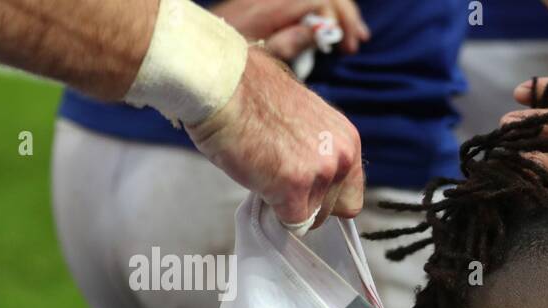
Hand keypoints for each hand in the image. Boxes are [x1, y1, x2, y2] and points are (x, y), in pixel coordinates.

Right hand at [186, 47, 363, 227]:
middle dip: (305, 203)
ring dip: (285, 203)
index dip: (326, 198)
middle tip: (276, 178)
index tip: (306, 193)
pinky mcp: (294, 187)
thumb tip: (311, 171)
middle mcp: (341, 156)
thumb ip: (315, 147)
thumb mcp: (302, 116)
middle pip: (332, 210)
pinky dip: (272, 210)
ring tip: (262, 169)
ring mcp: (321, 172)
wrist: (220, 82)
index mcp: (346, 137)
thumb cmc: (248, 92)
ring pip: (310, 217)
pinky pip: (291, 222)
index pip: (351, 193)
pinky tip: (256, 179)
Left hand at [209, 0, 369, 54]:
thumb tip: (320, 31)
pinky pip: (303, 3)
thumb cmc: (221, 62)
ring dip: (338, 13)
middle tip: (356, 41)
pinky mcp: (267, 7)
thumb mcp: (256, 58)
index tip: (348, 45)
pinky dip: (322, 14)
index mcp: (268, 7)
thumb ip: (288, 43)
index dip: (339, 19)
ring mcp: (269, 2)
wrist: (190, 52)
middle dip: (345, 13)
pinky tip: (332, 31)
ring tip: (353, 37)